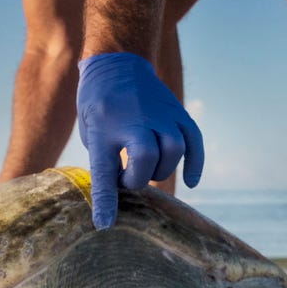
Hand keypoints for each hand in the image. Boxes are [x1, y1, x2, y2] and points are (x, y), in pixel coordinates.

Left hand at [76, 52, 203, 228]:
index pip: (104, 169)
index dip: (106, 200)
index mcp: (103, 127)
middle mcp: (135, 119)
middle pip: (148, 157)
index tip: (106, 223)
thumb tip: (120, 195)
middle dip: (139, 179)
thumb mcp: (92, 132)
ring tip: (148, 171)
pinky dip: (195, 164)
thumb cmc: (98, 106)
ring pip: (174, 150)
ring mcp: (160, 114)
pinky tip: (189, 181)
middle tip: (128, 179)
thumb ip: (106, 161)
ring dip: (162, 170)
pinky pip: (194, 141)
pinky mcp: (177, 113)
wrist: (116, 63)